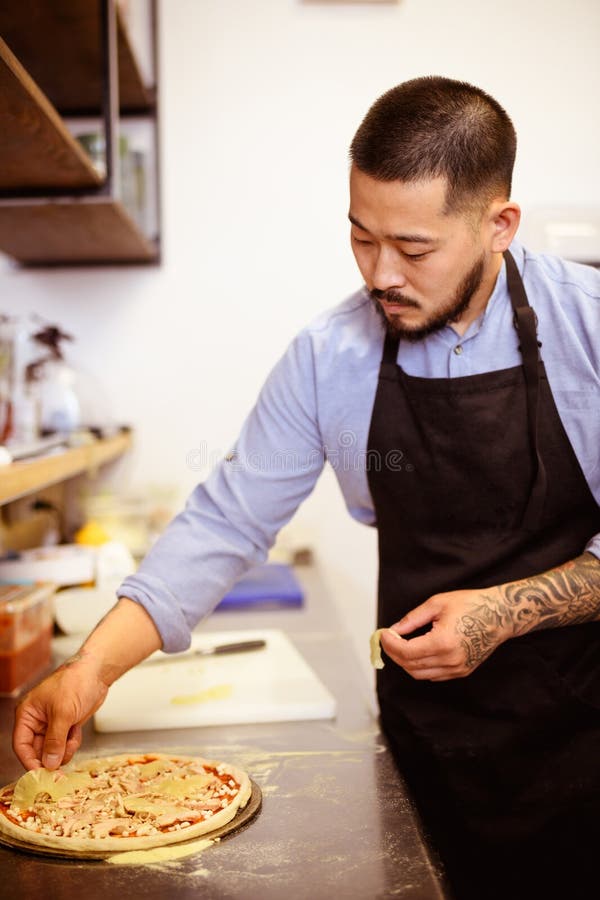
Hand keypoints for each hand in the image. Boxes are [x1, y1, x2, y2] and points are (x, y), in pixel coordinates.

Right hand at [13, 653, 109, 770]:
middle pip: (37, 751)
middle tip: (61, 766)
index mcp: (27, 714)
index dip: (30, 761)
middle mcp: (37, 721)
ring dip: (64, 750)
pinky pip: (65, 745)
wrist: (97, 672)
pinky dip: (71, 744)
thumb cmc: (75, 683)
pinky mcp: (66, 726)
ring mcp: (52, 724)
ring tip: (72, 738)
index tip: (41, 774)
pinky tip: (77, 731)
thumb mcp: (63, 713)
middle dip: (51, 757)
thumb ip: (55, 741)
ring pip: (53, 750)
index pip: (21, 745)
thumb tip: (49, 764)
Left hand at [379, 586, 510, 680]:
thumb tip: (394, 629)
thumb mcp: (437, 603)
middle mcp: (450, 660)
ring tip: (400, 645)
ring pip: (420, 674)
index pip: (406, 652)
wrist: (500, 615)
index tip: (383, 634)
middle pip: (410, 665)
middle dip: (394, 653)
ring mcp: (457, 669)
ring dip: (406, 662)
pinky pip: (434, 676)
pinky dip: (421, 667)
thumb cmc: (472, 605)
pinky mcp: (462, 671)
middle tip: (388, 638)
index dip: (390, 644)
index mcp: (442, 643)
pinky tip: (418, 652)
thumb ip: (412, 619)